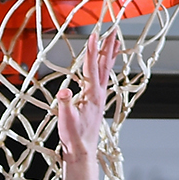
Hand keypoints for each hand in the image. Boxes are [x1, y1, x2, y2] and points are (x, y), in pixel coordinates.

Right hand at [55, 34, 120, 172]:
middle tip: (112, 30)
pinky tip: (106, 64)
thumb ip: (65, 104)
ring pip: (106, 70)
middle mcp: (99, 93)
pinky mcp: (97, 100)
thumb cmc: (74, 136)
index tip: (94, 34)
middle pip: (104, 64)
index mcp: (91, 95)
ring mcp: (99, 96)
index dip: (92, 50)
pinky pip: (103, 78)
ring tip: (114, 41)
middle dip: (107, 46)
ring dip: (109, 54)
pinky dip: (106, 66)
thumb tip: (64, 92)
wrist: (82, 149)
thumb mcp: (66, 120)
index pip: (91, 67)